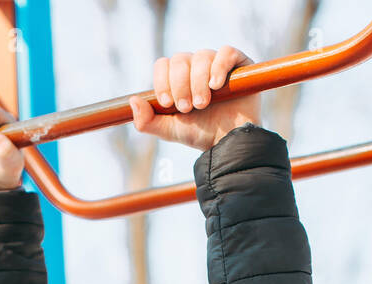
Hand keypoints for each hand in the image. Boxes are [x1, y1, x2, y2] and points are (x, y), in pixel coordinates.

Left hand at [128, 46, 261, 150]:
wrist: (229, 144)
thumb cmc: (201, 134)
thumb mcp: (169, 130)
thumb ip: (147, 121)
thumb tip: (132, 100)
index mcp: (179, 78)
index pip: (164, 64)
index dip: (162, 81)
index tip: (167, 103)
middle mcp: (197, 67)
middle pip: (180, 59)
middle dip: (180, 85)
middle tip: (187, 108)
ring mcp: (218, 64)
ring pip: (201, 56)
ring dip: (198, 82)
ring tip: (202, 104)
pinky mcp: (240, 65)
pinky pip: (226, 52)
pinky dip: (219, 67)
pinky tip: (216, 85)